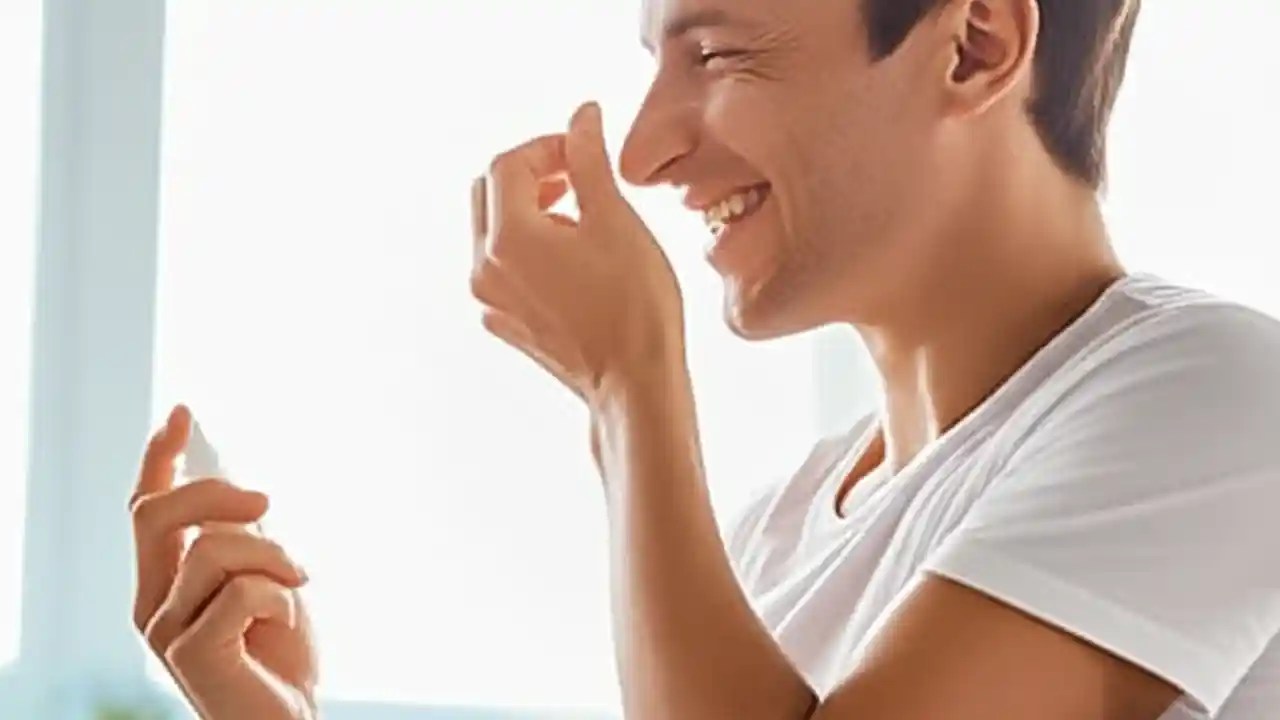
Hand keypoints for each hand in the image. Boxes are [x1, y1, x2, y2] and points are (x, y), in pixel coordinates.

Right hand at [130, 405, 318, 719]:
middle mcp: (152, 602)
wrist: (289, 718)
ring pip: (214, 548)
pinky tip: (286, 625)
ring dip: (275, 557)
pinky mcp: (189, 653)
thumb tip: (239, 487)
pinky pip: (242, 592)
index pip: (147, 509)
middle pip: (159, 513)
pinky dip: (281, 600)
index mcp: (164, 580)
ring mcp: (165, 630)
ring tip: (298, 587)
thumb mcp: (266, 577)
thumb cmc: (279, 651)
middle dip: (217, 492)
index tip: (182, 413)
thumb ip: (243, 538)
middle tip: (269, 503)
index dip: (159, 457)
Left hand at [470, 102, 685, 403]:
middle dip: (528, 174)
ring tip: (577, 218)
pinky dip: (526, 250)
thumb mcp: (615, 220)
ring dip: (526, 210)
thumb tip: (582, 117)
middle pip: (488, 192)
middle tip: (575, 177)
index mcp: (507, 238)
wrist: (635, 383)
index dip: (545, 146)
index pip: (507, 164)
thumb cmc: (634, 305)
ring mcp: (490, 300)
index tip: (582, 151)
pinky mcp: (504, 322)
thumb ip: (588, 161)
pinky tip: (570, 259)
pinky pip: (500, 269)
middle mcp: (484, 269)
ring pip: (491, 231)